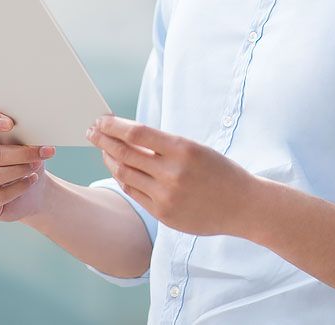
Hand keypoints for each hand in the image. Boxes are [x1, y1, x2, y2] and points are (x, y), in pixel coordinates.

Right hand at [0, 111, 56, 221]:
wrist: (32, 188)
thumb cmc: (23, 160)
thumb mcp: (22, 144)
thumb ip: (18, 134)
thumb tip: (32, 128)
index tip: (10, 123)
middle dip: (20, 154)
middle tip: (41, 152)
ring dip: (19, 170)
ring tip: (35, 166)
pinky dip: (19, 188)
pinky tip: (32, 180)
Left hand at [87, 115, 258, 237]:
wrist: (243, 206)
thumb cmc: (219, 171)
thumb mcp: (195, 149)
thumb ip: (163, 145)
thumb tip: (127, 134)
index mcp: (182, 150)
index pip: (137, 133)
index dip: (114, 125)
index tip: (101, 120)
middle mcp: (172, 173)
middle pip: (125, 153)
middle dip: (103, 140)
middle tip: (91, 131)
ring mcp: (166, 196)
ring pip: (125, 174)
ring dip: (110, 159)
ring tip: (103, 149)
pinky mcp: (163, 214)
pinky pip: (134, 193)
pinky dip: (122, 179)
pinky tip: (118, 169)